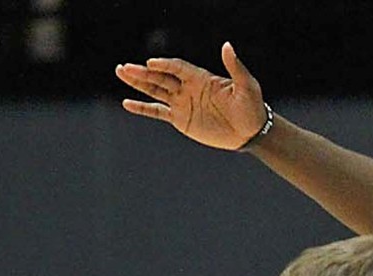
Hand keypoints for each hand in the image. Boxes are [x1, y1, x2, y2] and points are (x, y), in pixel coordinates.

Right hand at [115, 41, 267, 150]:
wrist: (251, 132)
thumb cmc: (252, 107)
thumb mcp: (247, 86)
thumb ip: (235, 67)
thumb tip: (227, 45)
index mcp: (201, 78)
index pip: (177, 68)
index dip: (164, 65)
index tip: (151, 64)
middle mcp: (188, 88)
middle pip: (161, 77)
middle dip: (143, 72)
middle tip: (124, 67)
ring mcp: (183, 103)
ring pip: (155, 90)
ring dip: (138, 83)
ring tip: (120, 72)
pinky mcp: (181, 119)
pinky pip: (158, 112)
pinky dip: (143, 108)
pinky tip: (127, 103)